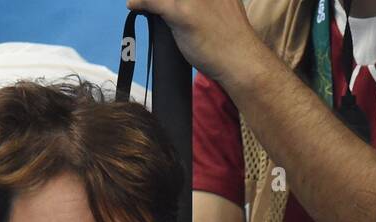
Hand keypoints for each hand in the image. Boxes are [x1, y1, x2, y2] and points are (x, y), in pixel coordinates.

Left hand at [127, 0, 266, 84]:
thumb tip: (174, 4)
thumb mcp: (220, 7)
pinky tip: (133, 5)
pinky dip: (140, 2)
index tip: (166, 3)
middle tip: (160, 7)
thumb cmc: (231, 40)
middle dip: (163, 0)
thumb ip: (201, 2)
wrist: (241, 61)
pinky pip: (153, 1)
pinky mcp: (182, 13)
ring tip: (141, 3)